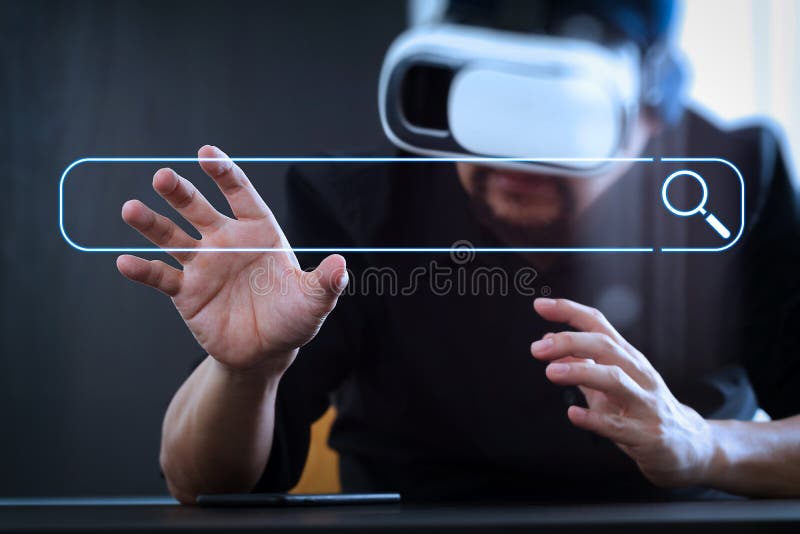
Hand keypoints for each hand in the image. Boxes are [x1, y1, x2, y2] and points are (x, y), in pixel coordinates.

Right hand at [116, 145, 347, 373]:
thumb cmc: (293, 318)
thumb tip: (341, 266)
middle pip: (199, 209)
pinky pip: (162, 277)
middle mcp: (226, 241)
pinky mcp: (186, 292)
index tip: (206, 154)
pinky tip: (126, 262)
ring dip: (152, 223)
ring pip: (173, 237)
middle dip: (181, 193)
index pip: (240, 195)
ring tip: (131, 209)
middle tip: (162, 177)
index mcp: (258, 232)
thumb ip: (325, 283)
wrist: (267, 351)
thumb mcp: (313, 301)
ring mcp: (203, 265)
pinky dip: (143, 270)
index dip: (225, 174)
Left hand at [530, 297, 714, 487]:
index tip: (540, 306)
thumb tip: (549, 342)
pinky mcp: (647, 434)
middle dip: (570, 342)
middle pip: (606, 346)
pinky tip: (573, 414)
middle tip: (538, 348)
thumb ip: (581, 363)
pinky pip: (618, 425)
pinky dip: (594, 419)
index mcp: (628, 357)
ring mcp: (645, 403)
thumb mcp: (611, 382)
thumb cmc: (643, 409)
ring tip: (551, 372)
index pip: (599, 324)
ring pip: (615, 379)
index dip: (569, 312)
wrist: (688, 446)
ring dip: (580, 373)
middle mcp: (639, 374)